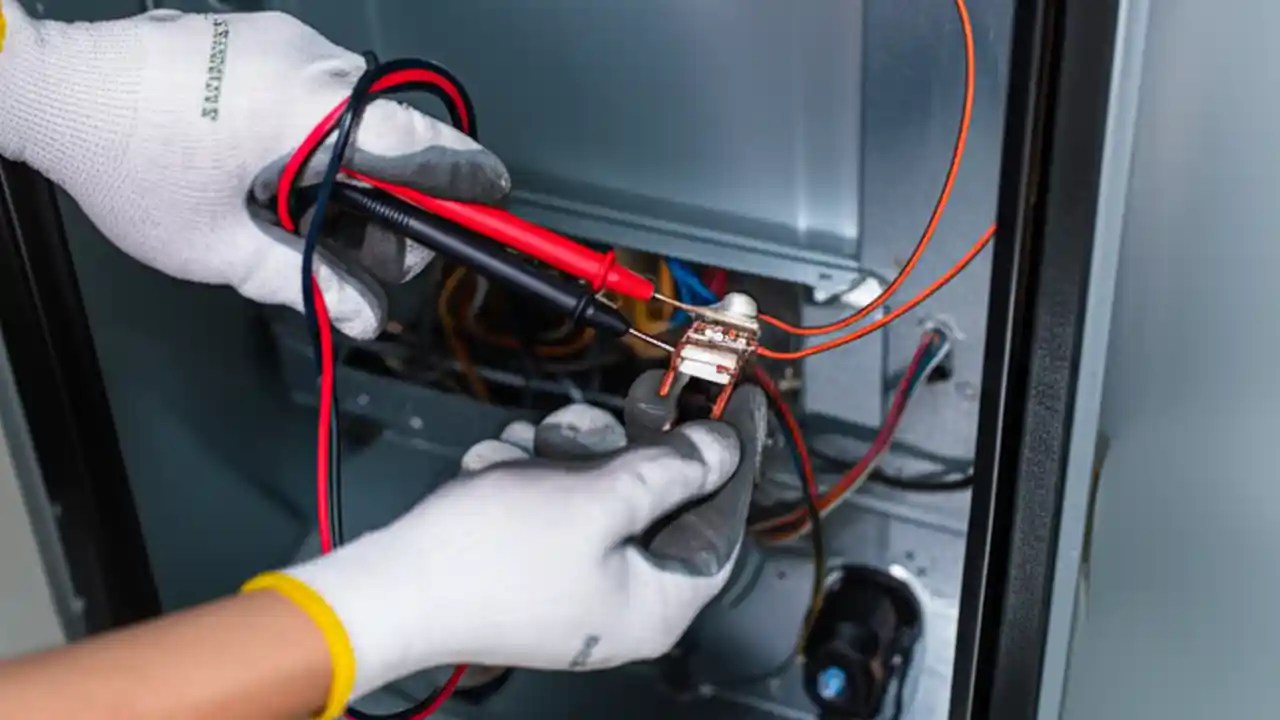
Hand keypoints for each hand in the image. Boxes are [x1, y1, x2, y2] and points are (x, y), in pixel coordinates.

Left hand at [0, 3, 507, 337]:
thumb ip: (302, 280)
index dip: (468, 180)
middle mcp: (310, 63)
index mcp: (310, 113)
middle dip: (395, 201)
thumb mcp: (215, 244)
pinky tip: (279, 168)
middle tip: (369, 254)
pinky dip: (321, 133)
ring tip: (303, 212)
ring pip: (358, 116)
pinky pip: (319, 88)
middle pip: (396, 138)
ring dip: (354, 168)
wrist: (48, 85)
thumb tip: (361, 314)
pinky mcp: (260, 34)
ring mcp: (285, 41)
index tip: (495, 202)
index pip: (422, 145)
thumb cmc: (123, 159)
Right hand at [285, 405, 742, 699]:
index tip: (740, 405)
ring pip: (606, 489)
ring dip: (575, 452)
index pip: (724, 525)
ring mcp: (576, 580)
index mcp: (657, 603)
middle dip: (637, 445)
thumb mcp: (598, 498)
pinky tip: (503, 467)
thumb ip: (672, 470)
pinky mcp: (535, 561)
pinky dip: (537, 473)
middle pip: (663, 501)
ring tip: (534, 448)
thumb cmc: (493, 553)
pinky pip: (560, 501)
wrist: (388, 587)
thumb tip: (722, 449)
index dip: (736, 461)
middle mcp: (623, 599)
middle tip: (640, 396)